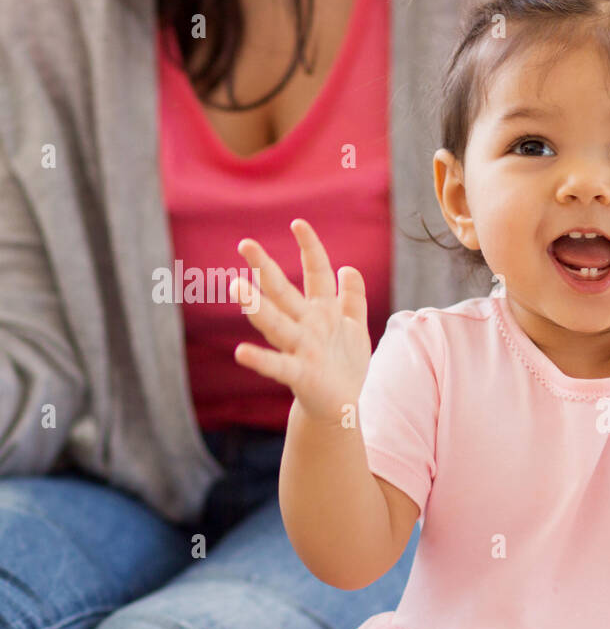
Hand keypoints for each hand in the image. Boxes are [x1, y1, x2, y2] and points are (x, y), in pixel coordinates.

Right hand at [232, 218, 370, 425]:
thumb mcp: (354, 327)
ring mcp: (301, 349)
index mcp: (323, 311)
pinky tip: (240, 352)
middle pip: (284, 292)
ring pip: (277, 324)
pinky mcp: (299, 374)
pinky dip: (260, 360)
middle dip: (266, 269)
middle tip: (245, 244)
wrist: (341, 405)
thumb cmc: (344, 364)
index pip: (316, 273)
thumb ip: (353, 299)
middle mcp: (306, 326)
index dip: (310, 249)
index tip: (298, 224)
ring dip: (258, 307)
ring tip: (236, 287)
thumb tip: (348, 269)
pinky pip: (277, 366)